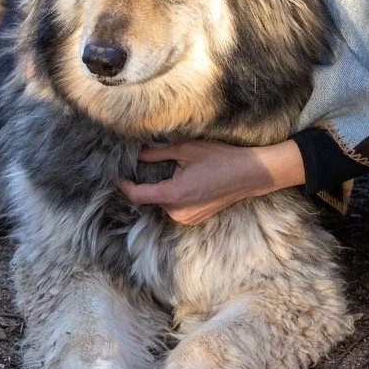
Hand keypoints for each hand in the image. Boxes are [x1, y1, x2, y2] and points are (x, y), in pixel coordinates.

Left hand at [117, 139, 304, 224]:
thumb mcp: (186, 150)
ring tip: (177, 171)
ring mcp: (188, 218)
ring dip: (164, 189)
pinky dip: (175, 195)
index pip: (138, 196)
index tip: (118, 176)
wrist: (250, 174)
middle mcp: (178, 212)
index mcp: (173, 195)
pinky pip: (176, 207)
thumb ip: (157, 153)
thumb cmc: (220, 159)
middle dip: (150, 182)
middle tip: (154, 164)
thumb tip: (137, 153)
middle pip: (152, 198)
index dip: (125, 186)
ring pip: (164, 203)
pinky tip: (188, 180)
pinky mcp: (196, 218)